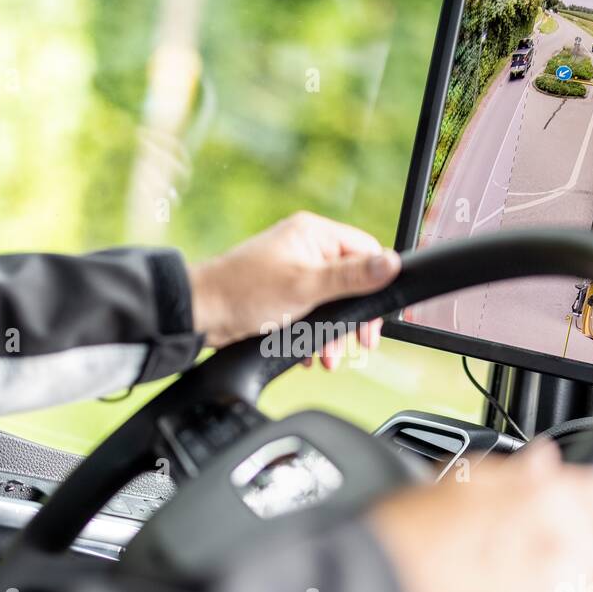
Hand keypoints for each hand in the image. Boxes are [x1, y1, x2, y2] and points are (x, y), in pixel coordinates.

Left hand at [187, 211, 400, 368]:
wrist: (201, 313)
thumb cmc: (245, 292)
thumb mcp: (306, 286)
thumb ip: (351, 277)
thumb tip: (391, 264)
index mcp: (314, 234)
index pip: (365, 252)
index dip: (375, 286)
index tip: (374, 321)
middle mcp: (306, 247)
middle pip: (351, 282)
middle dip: (351, 320)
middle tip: (356, 346)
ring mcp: (293, 270)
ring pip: (331, 302)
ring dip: (332, 333)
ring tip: (326, 358)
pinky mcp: (282, 292)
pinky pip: (311, 312)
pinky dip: (311, 334)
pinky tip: (306, 352)